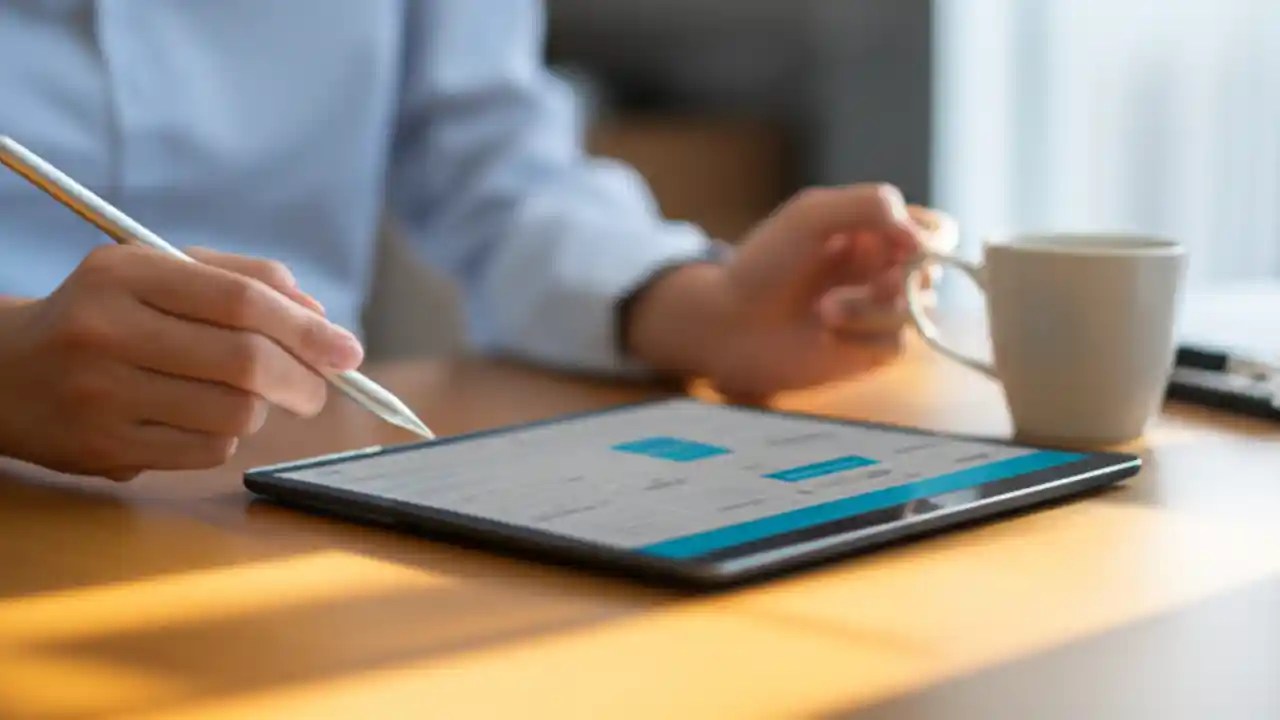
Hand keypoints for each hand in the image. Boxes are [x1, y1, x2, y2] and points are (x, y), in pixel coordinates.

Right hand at [0, 246, 362, 480]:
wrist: (6, 372)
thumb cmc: (108, 315)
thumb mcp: (159, 275)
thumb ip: (243, 281)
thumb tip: (320, 318)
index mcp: (125, 273)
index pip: (241, 301)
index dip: (307, 329)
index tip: (349, 351)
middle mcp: (106, 332)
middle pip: (246, 363)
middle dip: (303, 380)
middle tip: (319, 389)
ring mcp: (101, 395)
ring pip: (234, 413)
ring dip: (260, 409)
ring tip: (242, 396)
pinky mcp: (103, 448)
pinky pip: (207, 449)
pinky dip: (225, 435)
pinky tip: (198, 418)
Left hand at [626, 183, 925, 397]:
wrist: (728, 323)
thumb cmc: (764, 263)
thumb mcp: (811, 214)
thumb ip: (869, 205)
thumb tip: (922, 237)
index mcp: (873, 230)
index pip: (935, 229)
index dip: (930, 238)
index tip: (905, 244)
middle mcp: (881, 269)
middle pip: (933, 270)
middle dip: (905, 276)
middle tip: (875, 282)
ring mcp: (877, 310)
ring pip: (918, 308)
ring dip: (874, 309)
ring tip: (825, 312)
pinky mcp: (869, 349)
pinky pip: (897, 342)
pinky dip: (866, 335)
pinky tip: (828, 333)